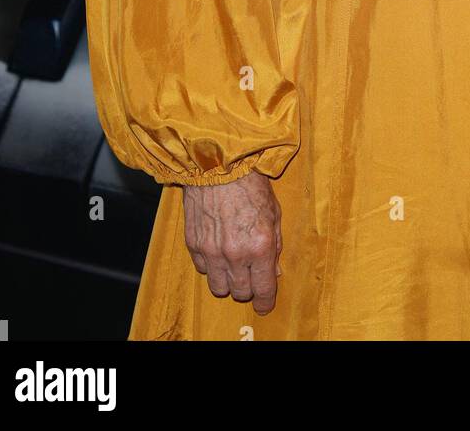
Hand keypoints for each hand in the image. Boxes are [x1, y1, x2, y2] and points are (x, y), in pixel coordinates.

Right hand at [183, 169, 282, 313]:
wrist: (218, 164)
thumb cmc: (250, 183)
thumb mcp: (273, 212)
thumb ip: (275, 245)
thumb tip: (274, 271)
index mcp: (261, 245)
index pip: (264, 289)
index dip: (266, 301)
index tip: (265, 305)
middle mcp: (236, 253)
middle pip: (240, 292)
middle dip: (248, 288)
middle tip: (250, 277)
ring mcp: (212, 250)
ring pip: (219, 287)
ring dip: (227, 281)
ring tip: (232, 267)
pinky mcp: (194, 244)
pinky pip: (203, 269)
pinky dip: (211, 266)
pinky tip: (217, 250)